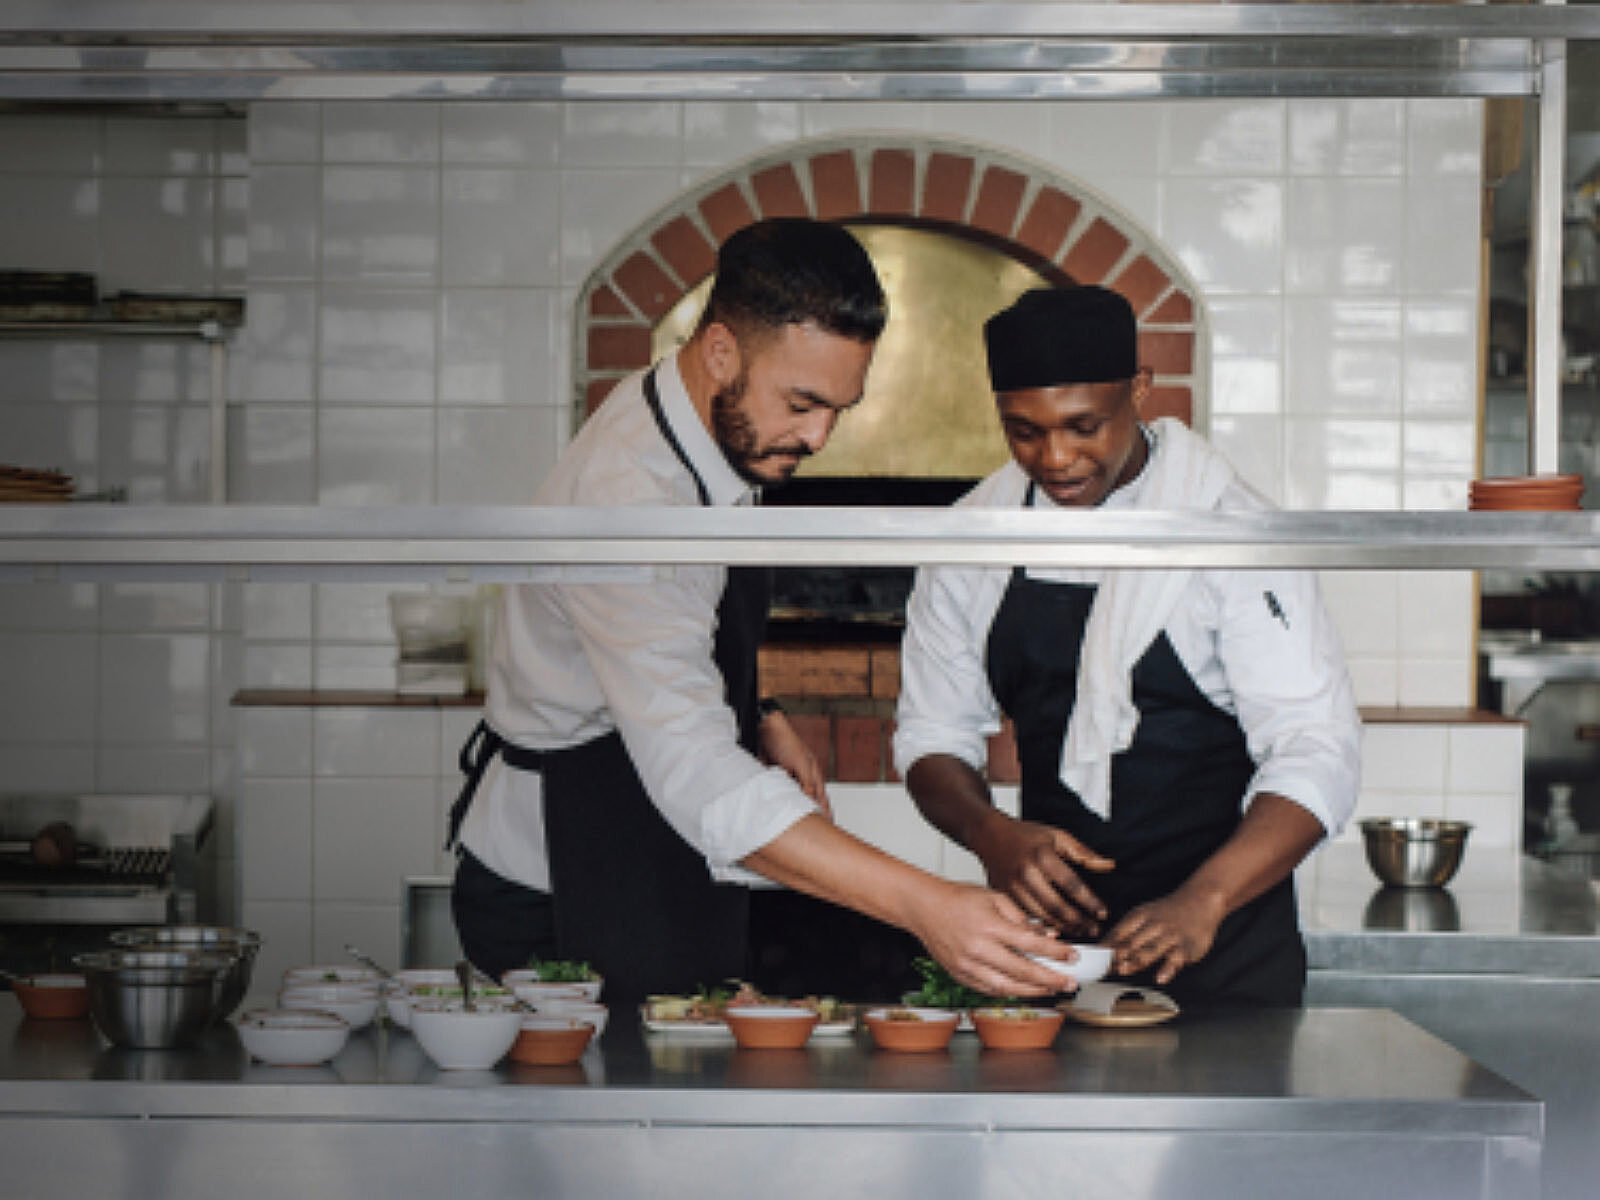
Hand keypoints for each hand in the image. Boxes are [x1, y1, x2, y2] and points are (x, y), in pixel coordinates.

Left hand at [758, 709, 830, 819]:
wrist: (764, 729)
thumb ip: (808, 783)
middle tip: (813, 832)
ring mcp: (789, 779)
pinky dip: (778, 802)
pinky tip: (776, 811)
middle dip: (811, 816)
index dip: (825, 813)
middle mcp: (802, 778)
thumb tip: (812, 801)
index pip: (822, 799)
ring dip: (793, 810)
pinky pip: (778, 794)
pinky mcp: (775, 778)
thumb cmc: (786, 740)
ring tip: (794, 826)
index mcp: (813, 775)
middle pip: (808, 802)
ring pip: (793, 800)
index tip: (828, 827)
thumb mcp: (800, 763)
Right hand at [906, 881, 1082, 998]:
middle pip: (1022, 970)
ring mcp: (967, 965)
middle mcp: (978, 948)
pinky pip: (989, 990)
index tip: (1073, 957)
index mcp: (989, 925)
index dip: (1056, 952)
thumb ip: (1021, 918)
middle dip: (1051, 979)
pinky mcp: (960, 975)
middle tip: (1070, 983)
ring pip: (1006, 987)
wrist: (924, 908)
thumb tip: (1046, 934)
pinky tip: (1023, 989)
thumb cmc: (957, 899)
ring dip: (1032, 991)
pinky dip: (1009, 992)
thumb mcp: (994, 898)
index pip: (1031, 942)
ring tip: (1051, 990)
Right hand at [972, 816, 1113, 936]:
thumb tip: (1108, 865)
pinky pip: (1026, 918)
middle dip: (1078, 921)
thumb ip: (1083, 852)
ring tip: (1080, 932)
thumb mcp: (1056, 835)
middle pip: (1056, 905)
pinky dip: (1043, 927)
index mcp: (1041, 856)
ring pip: (1041, 916)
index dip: (1089, 901)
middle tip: (1094, 929)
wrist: (988, 835)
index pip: (1071, 884)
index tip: (1103, 912)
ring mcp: (1012, 887)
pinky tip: (1057, 931)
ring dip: (1063, 928)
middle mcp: (1026, 873)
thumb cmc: (1024, 835)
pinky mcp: (1004, 898)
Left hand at [1100, 886, 1226, 985]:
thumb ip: (1125, 932)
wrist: (1200, 901)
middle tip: (1102, 970)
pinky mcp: (1186, 947)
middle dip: (1116, 957)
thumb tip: (1101, 949)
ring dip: (1135, 961)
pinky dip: (1167, 969)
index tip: (1092, 962)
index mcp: (1139, 917)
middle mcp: (1153, 925)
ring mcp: (1170, 936)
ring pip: (1150, 951)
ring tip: (1122, 970)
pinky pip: (1175, 959)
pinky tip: (1160, 978)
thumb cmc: (1166, 913)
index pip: (1118, 934)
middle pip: (1131, 944)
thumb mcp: (1143, 915)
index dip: (1105, 948)